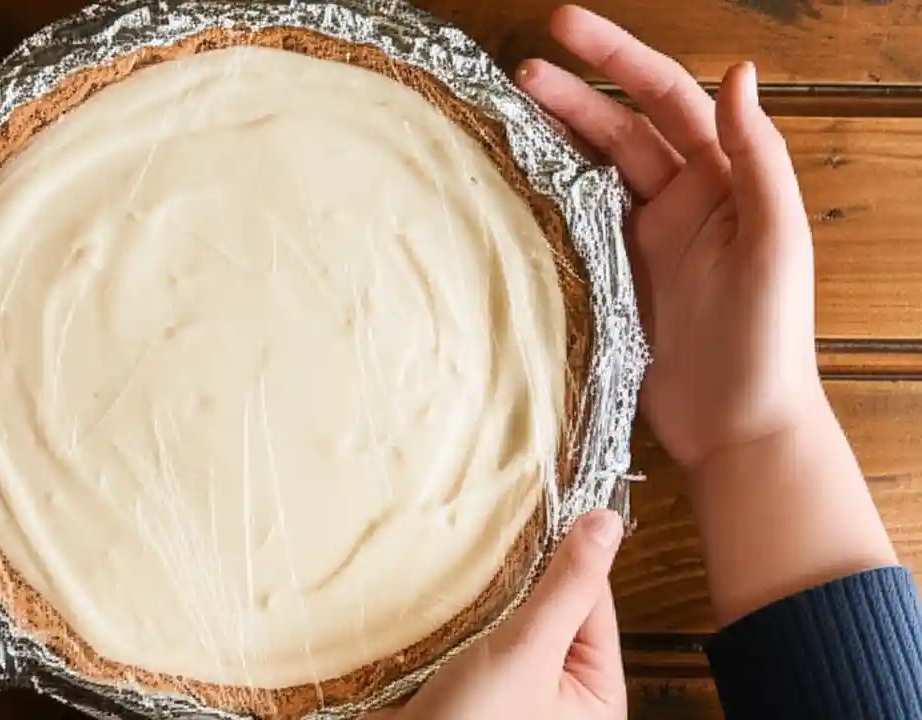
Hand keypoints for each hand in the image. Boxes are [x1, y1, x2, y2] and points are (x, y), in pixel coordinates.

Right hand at [371, 510, 624, 719]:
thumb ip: (567, 588)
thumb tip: (605, 524)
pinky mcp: (472, 688)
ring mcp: (515, 692)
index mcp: (597, 694)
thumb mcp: (527, 653)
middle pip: (550, 609)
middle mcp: (561, 695)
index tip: (540, 511)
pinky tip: (440, 593)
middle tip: (491, 533)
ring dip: (483, 595)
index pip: (593, 603)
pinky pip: (474, 637)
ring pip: (507, 619)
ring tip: (462, 559)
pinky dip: (458, 615)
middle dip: (518, 578)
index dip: (567, 559)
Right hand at [517, 6, 824, 470]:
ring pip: (595, 170)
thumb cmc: (770, 337)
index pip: (666, 98)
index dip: (618, 58)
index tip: (567, 29)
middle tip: (522, 70)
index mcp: (725, 180)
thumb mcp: (776, 240)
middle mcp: (686, 200)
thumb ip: (758, 157)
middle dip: (575, 93)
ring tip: (507, 110)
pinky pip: (580, 223)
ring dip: (558, 137)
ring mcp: (648, 239)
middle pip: (622, 127)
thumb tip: (738, 73)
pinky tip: (518, 180)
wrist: (740, 424)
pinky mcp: (619, 277)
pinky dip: (551, 195)